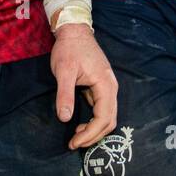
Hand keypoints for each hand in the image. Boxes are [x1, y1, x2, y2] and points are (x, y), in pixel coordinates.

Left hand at [50, 23, 117, 148]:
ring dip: (94, 130)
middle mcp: (111, 87)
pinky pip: (102, 109)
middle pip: (109, 121)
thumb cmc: (69, 49)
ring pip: (107, 116)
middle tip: (74, 144)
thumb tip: (65, 118)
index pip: (103, 117)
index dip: (90, 133)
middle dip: (93, 135)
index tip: (74, 142)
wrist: (74, 31)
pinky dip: (94, 121)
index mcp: (105, 84)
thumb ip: (65, 95)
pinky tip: (80, 124)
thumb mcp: (64, 71)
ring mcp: (107, 87)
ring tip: (77, 136)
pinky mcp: (101, 86)